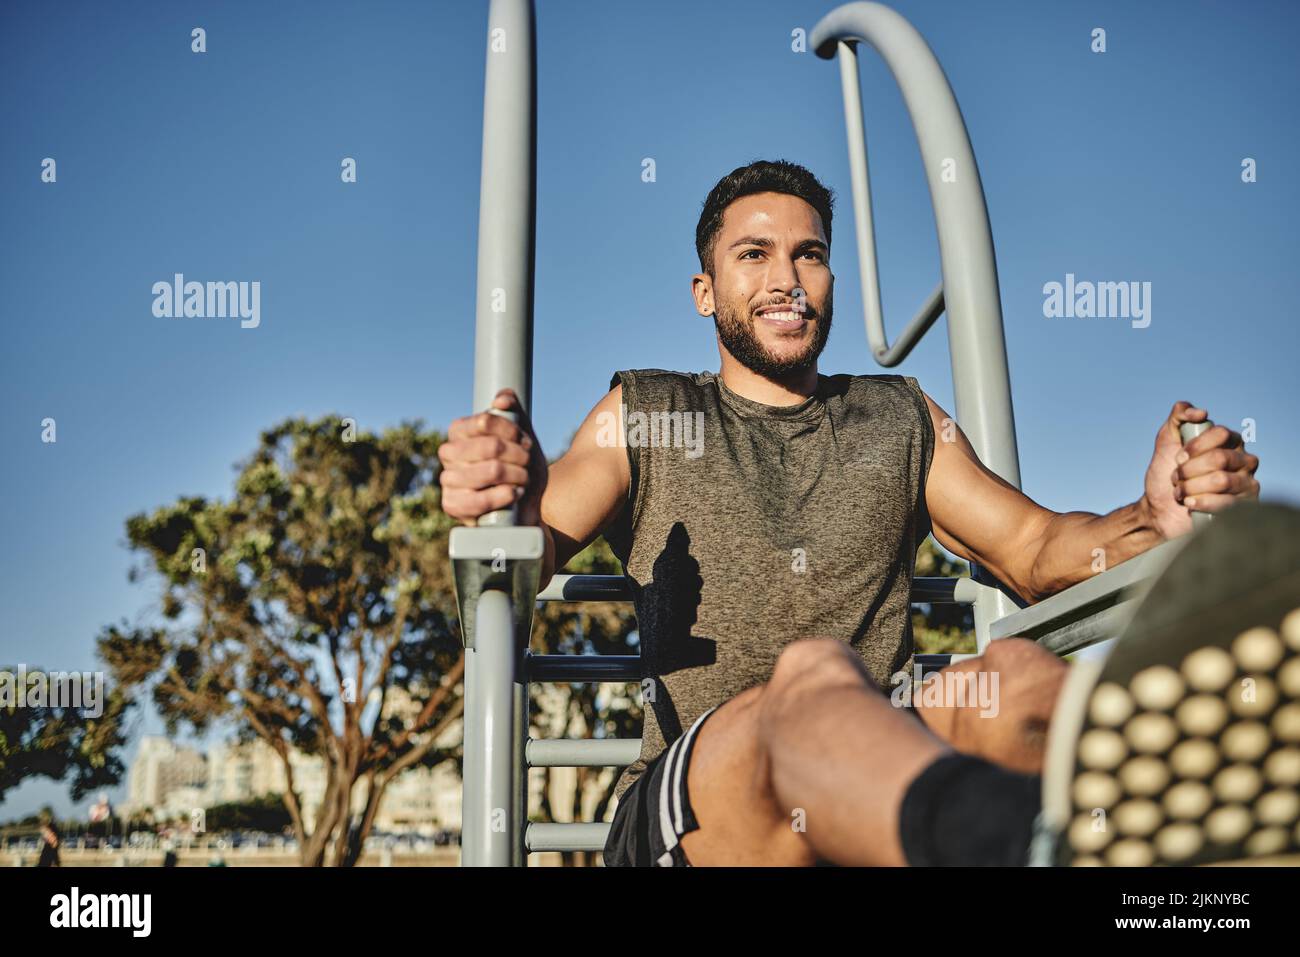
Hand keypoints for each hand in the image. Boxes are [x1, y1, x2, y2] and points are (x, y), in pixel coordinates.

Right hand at [438, 388, 546, 525]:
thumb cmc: (518, 467)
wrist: (522, 506)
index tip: (525, 441)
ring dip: (518, 475)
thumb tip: (502, 399)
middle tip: (527, 463)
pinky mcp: (452, 505)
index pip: (486, 421)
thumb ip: (513, 410)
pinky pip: (481, 499)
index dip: (513, 431)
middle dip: (519, 455)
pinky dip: (505, 495)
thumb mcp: (520, 436)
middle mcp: (448, 453)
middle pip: (492, 446)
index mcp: (459, 431)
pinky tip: (515, 493)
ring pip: (492, 470)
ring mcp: (448, 479)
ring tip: (524, 479)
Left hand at [1141, 401, 1258, 539]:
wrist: (1159, 510)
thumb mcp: (1166, 440)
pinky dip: (1200, 504)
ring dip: (1191, 488)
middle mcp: (1244, 460)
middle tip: (1176, 478)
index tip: (1178, 458)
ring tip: (1181, 493)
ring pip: (1221, 481)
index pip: (1221, 433)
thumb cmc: (1165, 474)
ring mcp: (1247, 484)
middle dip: (1188, 470)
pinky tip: (1190, 505)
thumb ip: (1179, 416)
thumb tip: (1201, 413)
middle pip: (1219, 458)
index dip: (1195, 446)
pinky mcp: (1245, 507)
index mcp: (1229, 442)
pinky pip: (1226, 504)